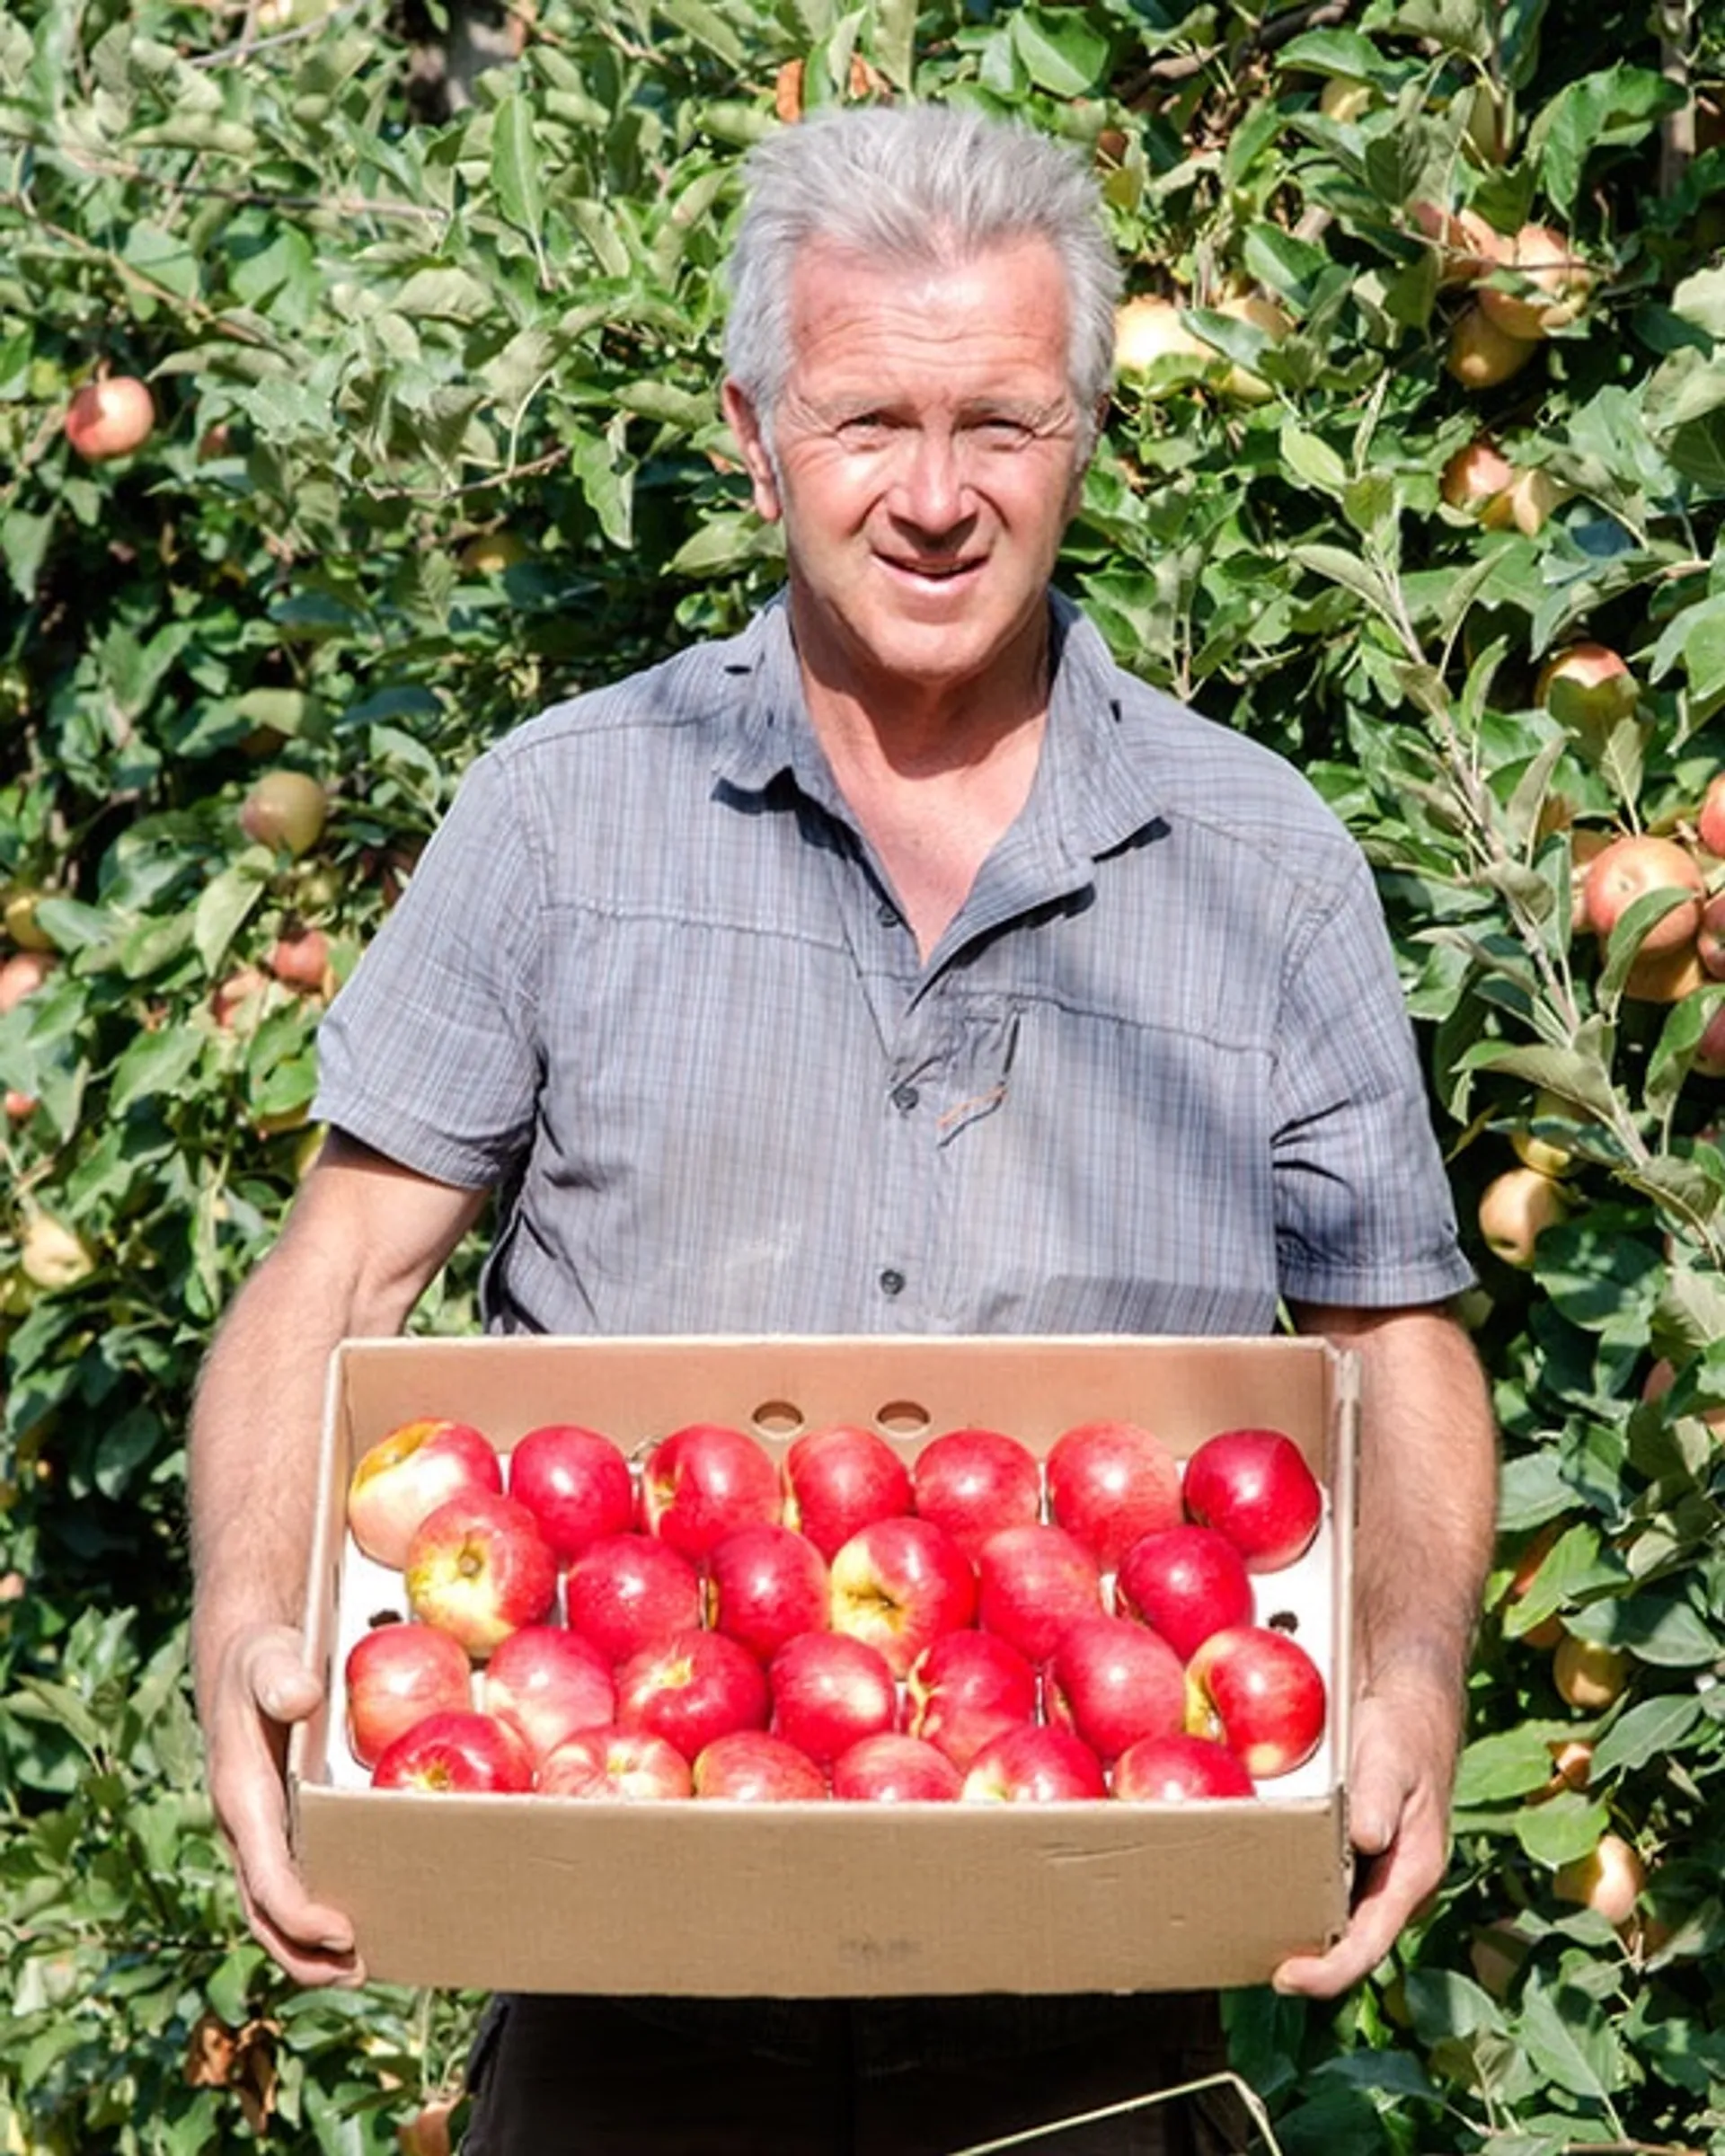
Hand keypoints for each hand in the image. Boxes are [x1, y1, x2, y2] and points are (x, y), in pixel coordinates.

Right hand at [203, 1622, 365, 1987]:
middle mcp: (247, 1828)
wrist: (246, 1656)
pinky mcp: (279, 1825)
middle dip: (305, 1954)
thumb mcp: (268, 1660)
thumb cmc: (261, 1659)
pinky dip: (317, 1913)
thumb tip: (301, 1698)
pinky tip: (361, 1918)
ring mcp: (261, 1832)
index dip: (300, 1916)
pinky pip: (292, 1881)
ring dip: (311, 1947)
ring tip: (362, 1966)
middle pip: (266, 1913)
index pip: (266, 1879)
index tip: (342, 1932)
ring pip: (276, 1907)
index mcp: (242, 1801)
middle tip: (358, 1972)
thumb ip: (281, 1678)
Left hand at [1271, 1669, 1458, 1997]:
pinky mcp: (1358, 1855)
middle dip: (1308, 1963)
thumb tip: (1366, 1840)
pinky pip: (1329, 1891)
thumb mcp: (1390, 1761)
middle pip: (1351, 1943)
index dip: (1331, 1971)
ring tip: (1249, 1941)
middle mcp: (1394, 1885)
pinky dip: (1300, 1901)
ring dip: (1302, 1936)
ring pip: (1338, 1921)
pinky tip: (1263, 1894)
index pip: (1371, 1943)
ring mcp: (1376, 1873)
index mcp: (1411, 1875)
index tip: (1287, 1978)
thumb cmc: (1403, 1733)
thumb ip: (1378, 1799)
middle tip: (1251, 1965)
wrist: (1409, 1705)